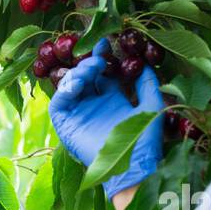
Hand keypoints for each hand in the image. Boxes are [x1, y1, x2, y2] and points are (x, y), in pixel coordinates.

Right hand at [49, 38, 164, 198]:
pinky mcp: (66, 126)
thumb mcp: (152, 105)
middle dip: (88, 62)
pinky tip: (78, 84)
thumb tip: (145, 62)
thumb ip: (148, 84)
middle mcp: (94, 106)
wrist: (132, 167)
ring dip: (78, 74)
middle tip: (98, 54)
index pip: (103, 74)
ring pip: (70, 87)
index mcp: (113, 101)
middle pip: (85, 77)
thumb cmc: (144, 141)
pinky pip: (58, 104)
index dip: (103, 58)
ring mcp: (79, 115)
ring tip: (91, 68)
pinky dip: (64, 90)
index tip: (107, 42)